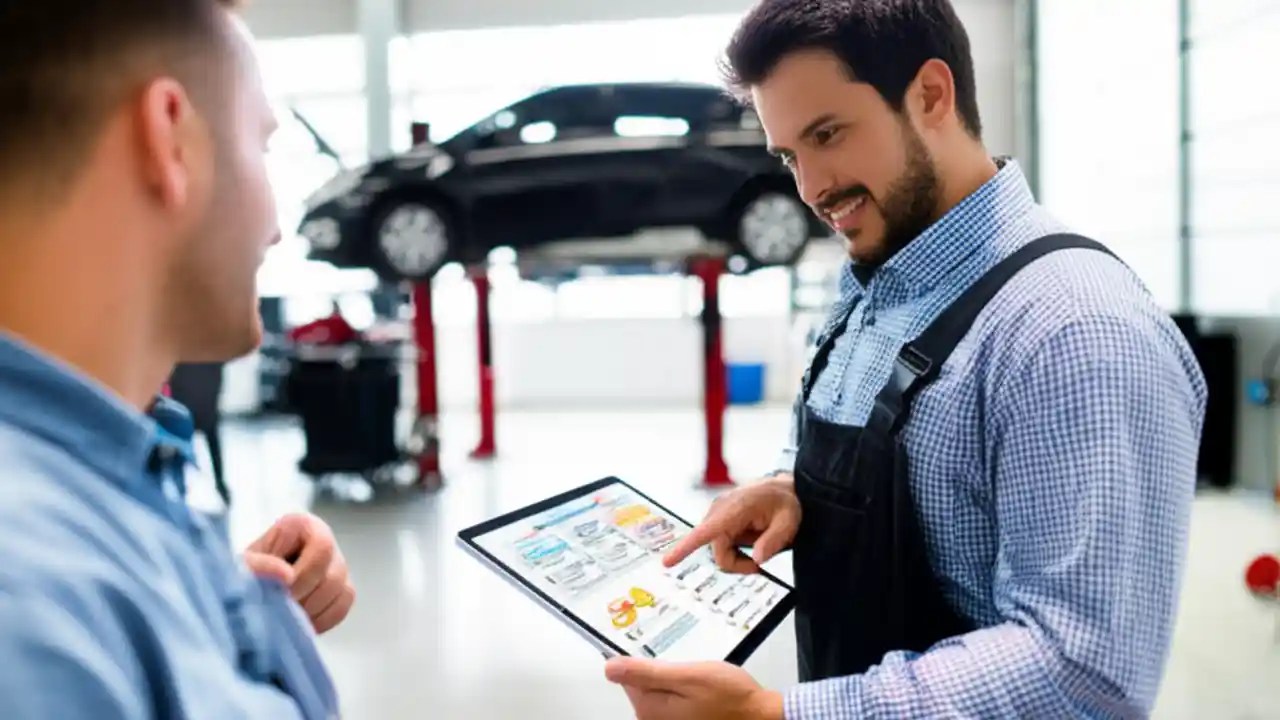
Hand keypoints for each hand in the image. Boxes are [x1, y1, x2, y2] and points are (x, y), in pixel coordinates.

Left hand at [244, 513, 354, 633]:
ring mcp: (336, 566)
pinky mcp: (339, 589)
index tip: (282, 593)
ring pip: (344, 593)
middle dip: (307, 598)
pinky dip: (321, 620)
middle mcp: (325, 541)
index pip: (323, 548)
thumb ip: (257, 565)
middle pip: (335, 575)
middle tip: (281, 610)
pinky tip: (299, 622)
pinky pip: (342, 608)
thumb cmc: (237, 575)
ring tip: (287, 617)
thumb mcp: (239, 567)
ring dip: (314, 612)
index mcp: (302, 525)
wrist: (239, 593)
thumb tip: (286, 575)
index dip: (305, 576)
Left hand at [604, 657, 783, 719]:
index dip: (645, 662)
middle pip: (642, 687)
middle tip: (688, 668)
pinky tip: (700, 689)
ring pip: (658, 693)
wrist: (760, 717)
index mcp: (650, 710)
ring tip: (698, 678)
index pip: (628, 677)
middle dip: (661, 673)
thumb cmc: (729, 697)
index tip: (664, 657)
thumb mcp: (688, 676)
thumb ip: (647, 673)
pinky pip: (671, 703)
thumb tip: (610, 668)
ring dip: (674, 681)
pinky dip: (682, 692)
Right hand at [664, 473, 800, 573]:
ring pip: (719, 550)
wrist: (785, 489)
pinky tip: (752, 542)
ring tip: (761, 547)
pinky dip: (736, 551)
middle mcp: (720, 510)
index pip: (705, 531)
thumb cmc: (786, 501)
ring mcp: (718, 515)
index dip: (684, 548)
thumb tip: (756, 559)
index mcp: (735, 508)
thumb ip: (773, 541)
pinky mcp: (720, 520)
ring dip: (737, 557)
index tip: (667, 562)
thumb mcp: (788, 522)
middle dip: (737, 564)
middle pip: (718, 552)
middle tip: (760, 565)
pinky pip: (722, 544)